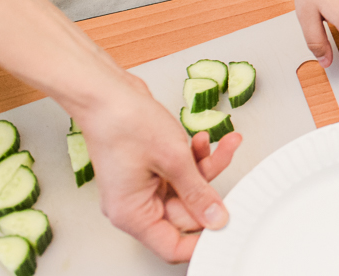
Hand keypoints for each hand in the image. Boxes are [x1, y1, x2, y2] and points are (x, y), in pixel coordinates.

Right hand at [76, 75, 241, 261]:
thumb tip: (216, 218)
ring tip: (225, 143)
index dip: (201, 240)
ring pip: (187, 188)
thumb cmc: (126, 123)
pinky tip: (202, 140)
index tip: (227, 226)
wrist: (108, 93)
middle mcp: (135, 205)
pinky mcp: (150, 168)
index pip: (171, 246)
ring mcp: (142, 186)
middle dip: (210, 187)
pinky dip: (195, 157)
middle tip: (230, 166)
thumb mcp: (173, 160)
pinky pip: (181, 172)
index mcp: (132, 214)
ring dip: (208, 166)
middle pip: (185, 213)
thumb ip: (198, 192)